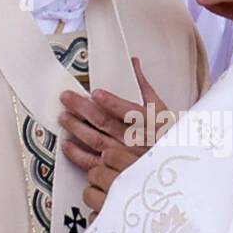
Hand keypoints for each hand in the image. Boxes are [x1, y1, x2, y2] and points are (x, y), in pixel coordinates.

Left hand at [59, 57, 169, 211]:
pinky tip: (66, 144)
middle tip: (66, 97)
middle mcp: (134, 139)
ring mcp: (123, 155)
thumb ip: (143, 85)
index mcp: (147, 122)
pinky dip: (77, 154)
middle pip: (105, 122)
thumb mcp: (160, 109)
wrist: (169, 167)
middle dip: (83, 109)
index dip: (112, 102)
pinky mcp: (114, 169)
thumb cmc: (164, 136)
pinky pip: (92, 163)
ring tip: (63, 116)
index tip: (96, 93)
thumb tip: (132, 63)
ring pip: (96, 140)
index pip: (128, 111)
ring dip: (77, 128)